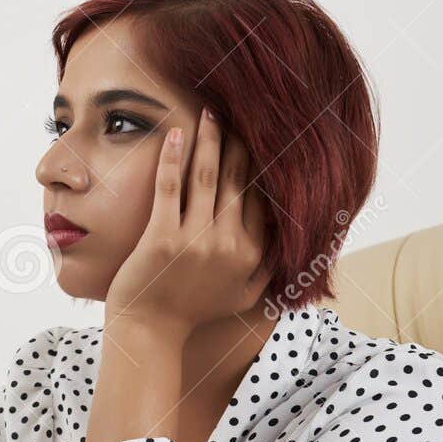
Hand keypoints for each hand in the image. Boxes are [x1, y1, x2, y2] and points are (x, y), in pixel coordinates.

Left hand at [103, 106, 271, 334]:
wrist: (149, 331)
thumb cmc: (193, 312)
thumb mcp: (244, 296)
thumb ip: (270, 267)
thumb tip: (293, 237)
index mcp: (250, 254)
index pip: (262, 196)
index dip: (263, 162)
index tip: (264, 136)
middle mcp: (227, 244)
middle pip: (238, 179)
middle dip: (240, 141)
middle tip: (238, 110)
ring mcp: (194, 241)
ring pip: (207, 176)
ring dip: (211, 139)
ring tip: (210, 112)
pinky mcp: (161, 238)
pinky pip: (169, 187)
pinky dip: (173, 157)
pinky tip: (174, 133)